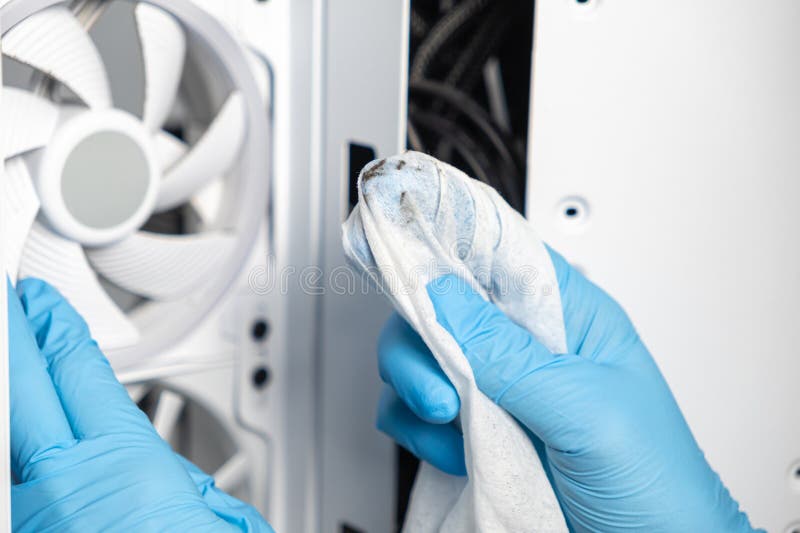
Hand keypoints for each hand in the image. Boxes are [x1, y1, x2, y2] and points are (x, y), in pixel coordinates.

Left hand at [8, 278, 272, 531]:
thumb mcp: (222, 519)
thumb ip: (194, 486)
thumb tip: (178, 478)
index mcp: (127, 464)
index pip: (80, 373)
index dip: (57, 331)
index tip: (41, 304)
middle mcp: (67, 485)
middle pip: (24, 392)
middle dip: (16, 341)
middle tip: (9, 304)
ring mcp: (35, 516)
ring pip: (14, 446)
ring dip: (16, 411)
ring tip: (17, 377)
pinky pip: (16, 489)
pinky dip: (22, 463)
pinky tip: (26, 450)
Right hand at [377, 248, 757, 531]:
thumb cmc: (653, 482)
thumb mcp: (588, 409)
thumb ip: (511, 353)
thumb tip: (444, 292)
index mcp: (569, 316)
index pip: (498, 255)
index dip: (449, 249)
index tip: (407, 259)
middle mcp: (525, 345)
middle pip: (441, 306)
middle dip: (423, 342)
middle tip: (440, 389)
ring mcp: (495, 389)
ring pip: (419, 358)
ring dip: (417, 390)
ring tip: (451, 423)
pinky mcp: (472, 432)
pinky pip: (414, 412)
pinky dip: (418, 431)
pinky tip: (456, 454)